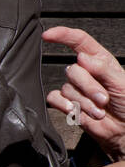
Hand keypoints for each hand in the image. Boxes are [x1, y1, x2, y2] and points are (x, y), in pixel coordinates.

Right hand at [43, 26, 124, 160]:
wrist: (123, 131)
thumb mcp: (122, 83)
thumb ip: (102, 68)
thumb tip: (83, 57)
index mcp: (100, 61)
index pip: (79, 41)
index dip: (63, 35)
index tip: (48, 35)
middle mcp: (86, 72)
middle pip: (73, 70)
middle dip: (89, 88)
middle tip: (103, 99)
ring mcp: (75, 88)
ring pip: (66, 88)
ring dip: (84, 102)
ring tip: (98, 111)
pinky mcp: (66, 103)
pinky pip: (55, 99)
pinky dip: (66, 107)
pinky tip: (79, 112)